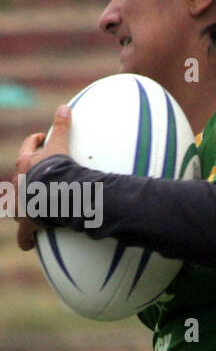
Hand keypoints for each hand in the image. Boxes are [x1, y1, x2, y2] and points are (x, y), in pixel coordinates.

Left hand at [14, 104, 71, 250]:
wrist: (55, 195)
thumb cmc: (57, 170)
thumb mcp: (59, 146)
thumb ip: (62, 127)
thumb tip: (64, 106)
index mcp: (26, 164)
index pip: (28, 149)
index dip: (35, 144)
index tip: (41, 141)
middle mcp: (20, 184)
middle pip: (19, 177)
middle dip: (26, 178)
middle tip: (38, 178)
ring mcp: (22, 205)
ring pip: (16, 206)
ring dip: (21, 208)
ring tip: (29, 211)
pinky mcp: (27, 223)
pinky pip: (24, 235)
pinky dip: (26, 239)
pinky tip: (27, 244)